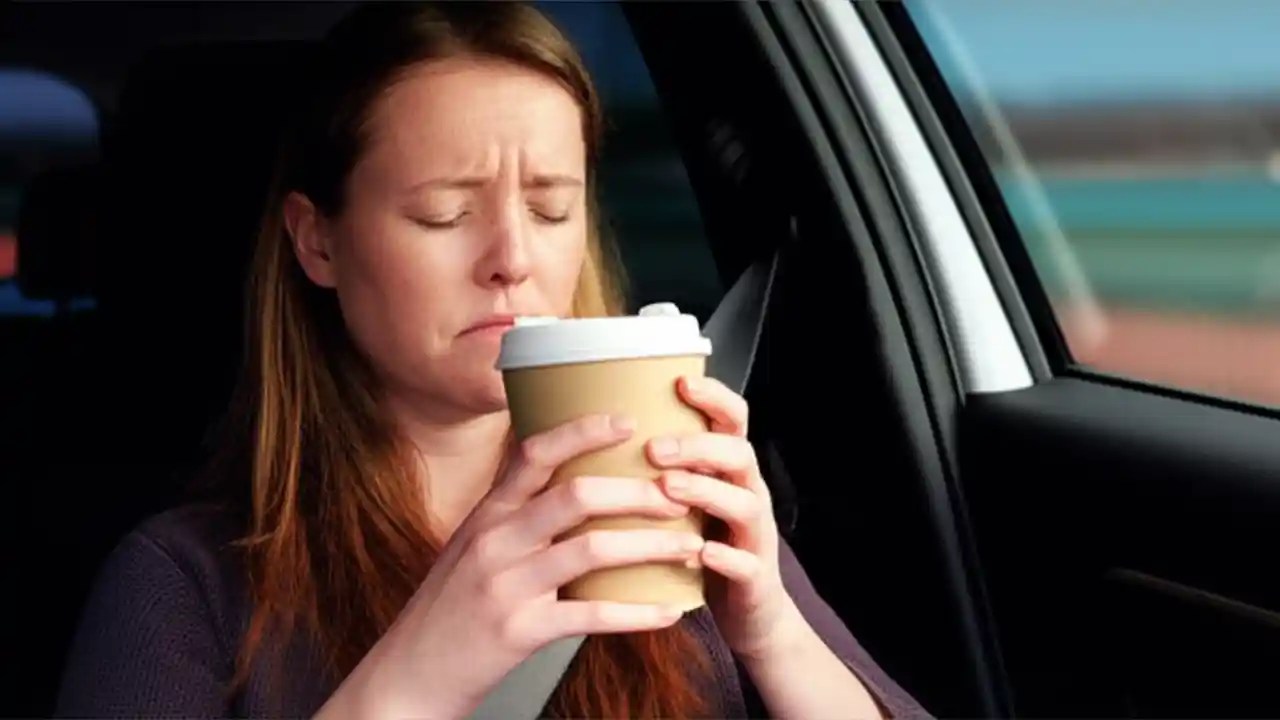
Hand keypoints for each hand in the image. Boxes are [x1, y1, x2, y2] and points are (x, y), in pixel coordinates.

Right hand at [321, 413, 704, 719]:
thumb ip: (515, 515)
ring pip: (592, 550)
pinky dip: (636, 612)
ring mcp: (507, 585)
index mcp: (488, 514)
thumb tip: (572, 482)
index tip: (628, 421)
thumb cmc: (449, 609)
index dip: (584, 431)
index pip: (536, 454)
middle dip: (637, 492)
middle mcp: (495, 540)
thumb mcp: (472, 547)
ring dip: (650, 546)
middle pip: (576, 495)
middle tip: (679, 494)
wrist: (410, 674)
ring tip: (690, 546)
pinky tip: (668, 610)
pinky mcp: (519, 631)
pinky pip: (590, 615)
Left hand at [646, 376, 804, 661]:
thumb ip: (654, 469)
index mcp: (727, 469)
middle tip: (654, 448)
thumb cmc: (700, 546)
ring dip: (706, 491)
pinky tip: (701, 553)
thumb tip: (591, 433)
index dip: (713, 397)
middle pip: (738, 453)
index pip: (732, 419)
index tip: (680, 382)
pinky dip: (726, 557)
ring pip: (744, 502)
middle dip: (697, 446)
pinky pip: (747, 564)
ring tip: (668, 487)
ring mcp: (754, 534)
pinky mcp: (755, 578)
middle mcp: (746, 493)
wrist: (745, 611)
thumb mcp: (681, 499)